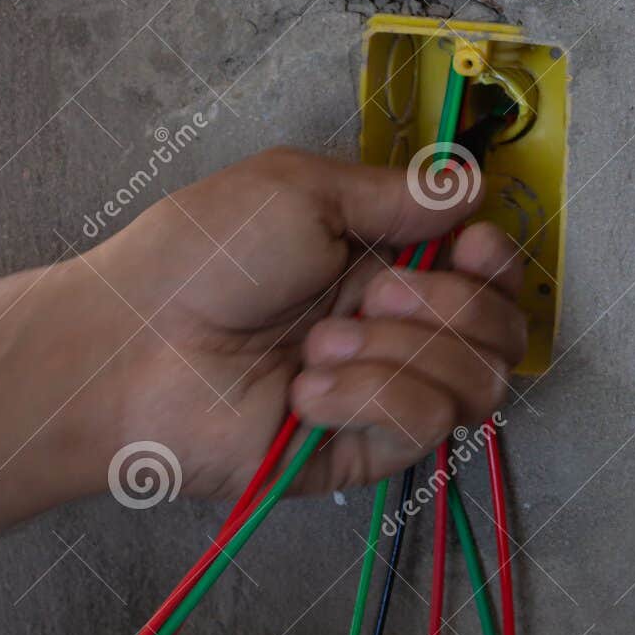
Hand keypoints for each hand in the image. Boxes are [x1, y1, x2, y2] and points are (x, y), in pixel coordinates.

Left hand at [65, 146, 526, 500]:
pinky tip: (305, 392)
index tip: (469, 244)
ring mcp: (379, 393)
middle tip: (372, 293)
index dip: (496, 260)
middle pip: (501, 331)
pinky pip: (424, 427)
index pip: (488, 272)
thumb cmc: (198, 258)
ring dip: (404, 351)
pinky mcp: (360, 451)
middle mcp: (392, 328)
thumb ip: (393, 192)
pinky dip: (371, 397)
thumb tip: (470, 184)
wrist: (132, 345)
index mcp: (380, 259)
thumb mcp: (298, 190)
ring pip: (478, 383)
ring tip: (321, 344)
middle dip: (451, 305)